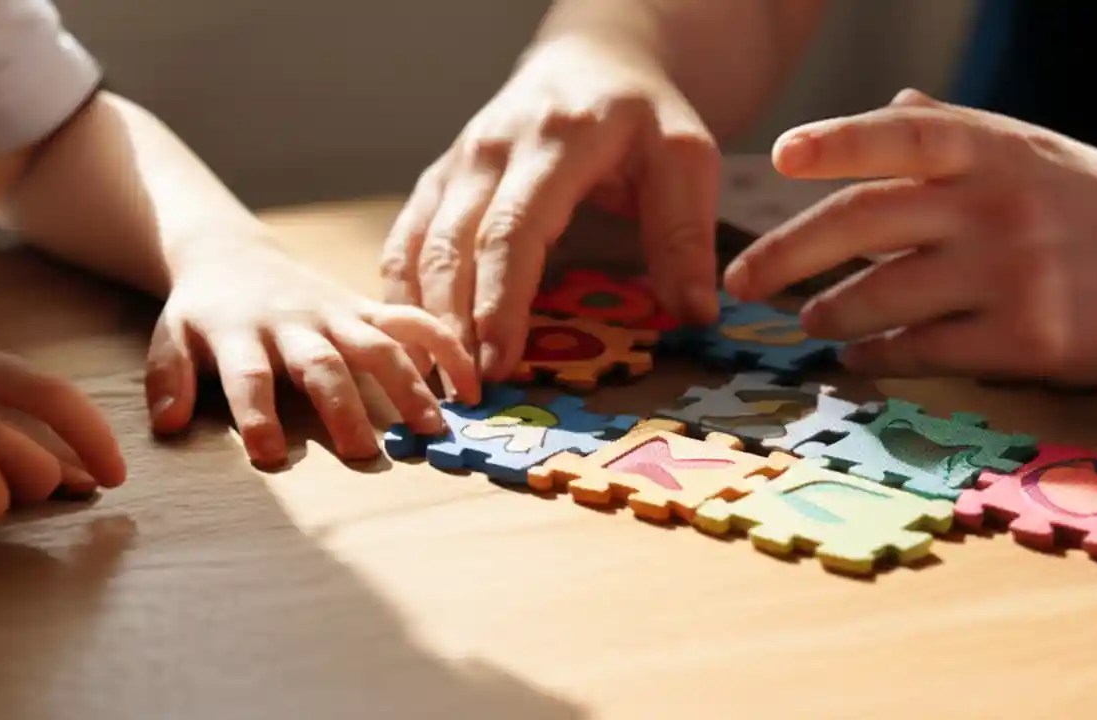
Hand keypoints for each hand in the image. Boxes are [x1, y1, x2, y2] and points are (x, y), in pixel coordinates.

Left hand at [146, 231, 479, 465]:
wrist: (233, 255)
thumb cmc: (204, 313)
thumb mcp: (171, 338)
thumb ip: (170, 378)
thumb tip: (168, 424)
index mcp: (240, 333)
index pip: (248, 375)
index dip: (257, 413)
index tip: (270, 454)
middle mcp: (294, 323)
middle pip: (321, 364)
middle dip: (342, 406)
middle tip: (364, 451)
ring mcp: (335, 313)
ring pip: (377, 344)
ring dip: (408, 384)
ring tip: (433, 429)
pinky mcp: (365, 308)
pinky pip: (412, 321)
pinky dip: (444, 347)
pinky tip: (473, 384)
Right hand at [380, 37, 721, 378]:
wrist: (590, 60)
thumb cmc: (641, 116)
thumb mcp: (683, 159)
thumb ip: (684, 235)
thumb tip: (696, 315)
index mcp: (555, 142)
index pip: (514, 230)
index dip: (501, 302)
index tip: (499, 364)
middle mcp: (491, 150)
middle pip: (453, 245)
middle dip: (451, 323)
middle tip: (464, 392)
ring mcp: (456, 163)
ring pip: (420, 245)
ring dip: (419, 315)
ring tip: (433, 380)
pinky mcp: (438, 179)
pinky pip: (406, 239)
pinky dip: (401, 291)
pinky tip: (410, 339)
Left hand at [726, 89, 1096, 381]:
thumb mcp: (1037, 154)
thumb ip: (960, 133)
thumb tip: (891, 105)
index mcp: (995, 150)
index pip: (902, 134)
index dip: (836, 142)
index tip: (781, 157)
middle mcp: (996, 204)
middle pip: (861, 222)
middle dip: (785, 254)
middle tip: (740, 281)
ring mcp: (1010, 274)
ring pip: (880, 294)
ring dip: (828, 313)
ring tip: (809, 321)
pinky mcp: (1025, 339)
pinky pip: (922, 349)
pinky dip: (877, 356)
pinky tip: (858, 359)